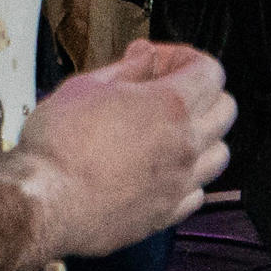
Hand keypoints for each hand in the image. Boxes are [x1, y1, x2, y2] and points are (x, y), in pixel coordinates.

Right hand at [19, 37, 233, 259]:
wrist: (45, 202)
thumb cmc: (59, 143)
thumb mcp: (86, 87)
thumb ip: (127, 69)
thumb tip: (145, 56)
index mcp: (171, 105)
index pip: (210, 71)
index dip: (186, 59)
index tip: (159, 62)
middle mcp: (186, 144)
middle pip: (225, 110)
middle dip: (203, 93)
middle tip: (168, 91)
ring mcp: (180, 182)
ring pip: (219, 154)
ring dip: (202, 136)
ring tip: (170, 133)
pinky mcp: (167, 214)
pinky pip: (198, 191)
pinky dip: (188, 177)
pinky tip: (162, 170)